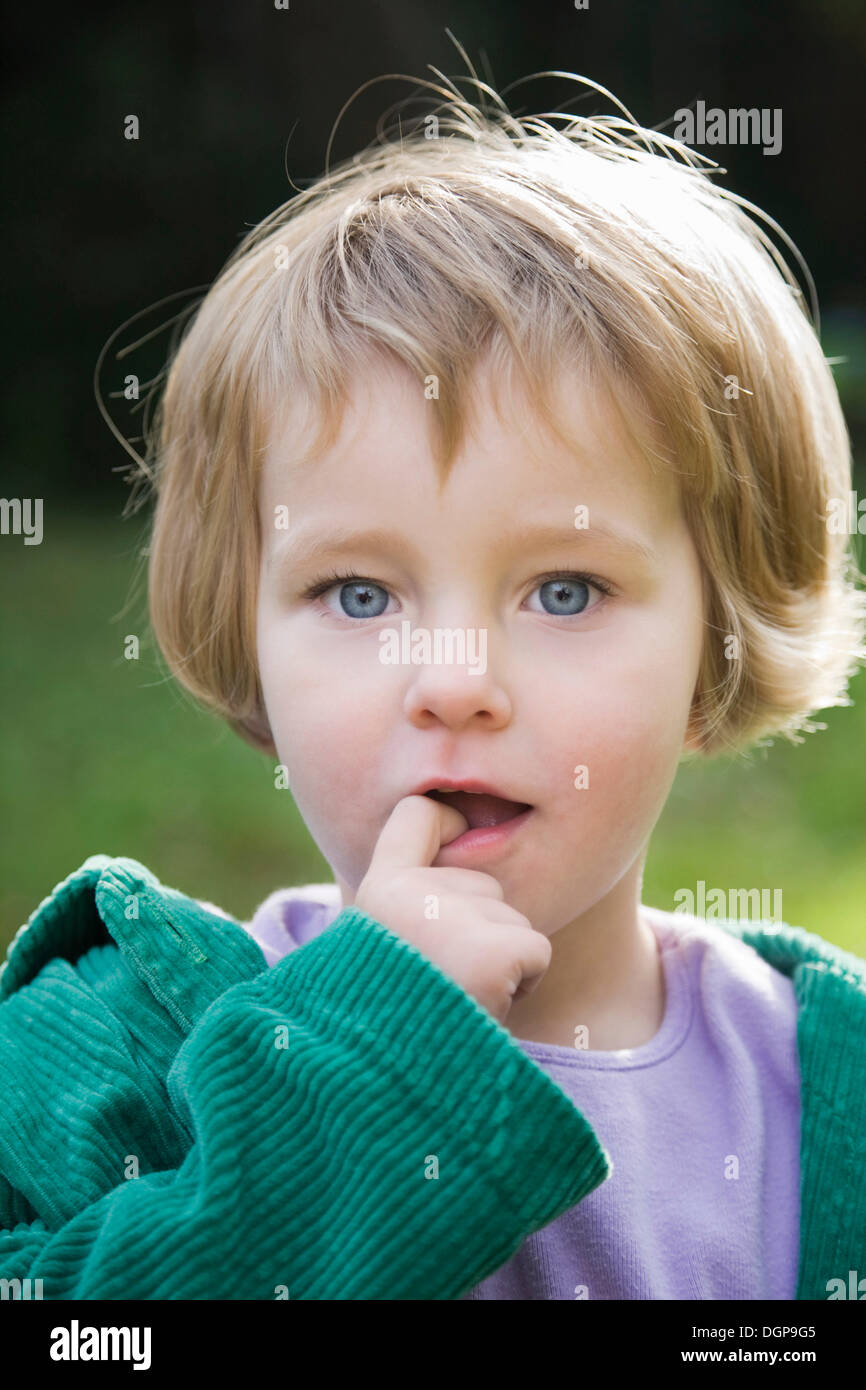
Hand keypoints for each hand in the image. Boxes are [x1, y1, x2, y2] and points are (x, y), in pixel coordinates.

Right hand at [354, 795, 550, 1024]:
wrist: (382, 1094)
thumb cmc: (387, 1027)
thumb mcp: (375, 955)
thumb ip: (406, 912)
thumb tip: (449, 850)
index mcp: (374, 894)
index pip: (416, 816)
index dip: (445, 820)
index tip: (454, 829)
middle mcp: (410, 894)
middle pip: (483, 884)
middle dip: (481, 930)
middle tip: (443, 984)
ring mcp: (453, 920)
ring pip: (512, 920)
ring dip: (500, 963)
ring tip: (458, 1002)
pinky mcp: (495, 954)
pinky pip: (535, 951)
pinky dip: (523, 982)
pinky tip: (485, 1010)